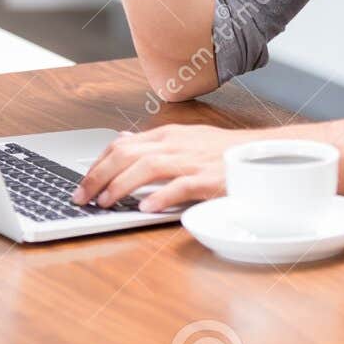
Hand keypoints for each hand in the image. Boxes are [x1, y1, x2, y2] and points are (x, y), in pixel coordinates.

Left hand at [71, 124, 246, 212]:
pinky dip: (160, 197)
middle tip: (82, 196)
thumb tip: (123, 139)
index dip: (97, 164)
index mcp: (167, 135)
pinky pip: (181, 186)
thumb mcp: (184, 138)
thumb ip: (153, 142)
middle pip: (127, 154)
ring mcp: (192, 160)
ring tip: (105, 203)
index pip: (121, 145)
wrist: (261, 153)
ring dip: (121, 186)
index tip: (82, 183)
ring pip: (148, 167)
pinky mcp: (209, 179)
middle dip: (98, 176)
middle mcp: (175, 144)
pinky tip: (144, 208)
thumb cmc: (222, 151)